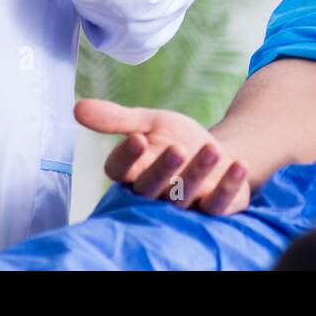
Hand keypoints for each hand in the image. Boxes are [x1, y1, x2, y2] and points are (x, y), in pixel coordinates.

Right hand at [74, 99, 251, 214]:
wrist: (217, 153)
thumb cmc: (177, 138)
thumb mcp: (150, 122)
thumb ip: (117, 118)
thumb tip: (76, 107)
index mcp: (133, 172)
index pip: (120, 170)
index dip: (126, 156)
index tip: (137, 137)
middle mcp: (154, 193)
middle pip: (151, 188)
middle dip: (164, 169)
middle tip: (178, 148)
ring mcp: (184, 205)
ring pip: (184, 196)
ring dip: (199, 172)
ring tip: (212, 148)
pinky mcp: (212, 208)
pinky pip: (217, 204)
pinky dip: (228, 186)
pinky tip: (239, 164)